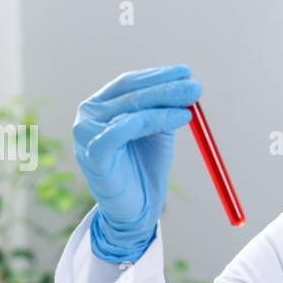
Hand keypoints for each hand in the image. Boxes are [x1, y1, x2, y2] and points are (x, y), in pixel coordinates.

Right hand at [72, 65, 202, 262]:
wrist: (136, 210)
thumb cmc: (145, 169)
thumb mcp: (157, 132)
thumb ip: (165, 109)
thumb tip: (188, 84)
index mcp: (100, 106)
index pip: (129, 83)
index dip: (158, 76)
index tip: (186, 72)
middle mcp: (88, 114)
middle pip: (132, 93)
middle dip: (168, 88)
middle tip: (196, 87)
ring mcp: (86, 133)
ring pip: (132, 110)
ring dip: (166, 103)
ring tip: (193, 105)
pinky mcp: (93, 154)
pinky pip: (124, 130)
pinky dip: (153, 121)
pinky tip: (178, 118)